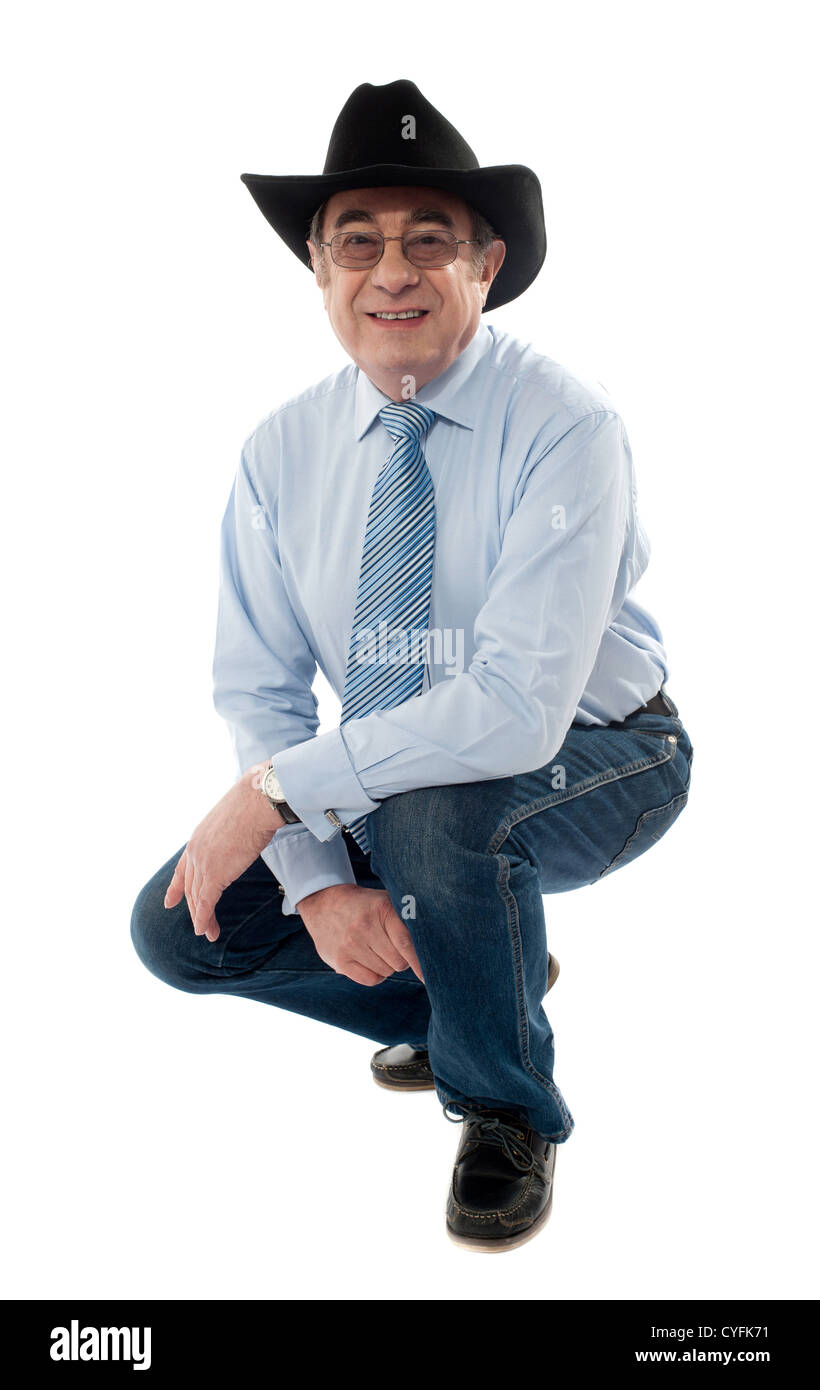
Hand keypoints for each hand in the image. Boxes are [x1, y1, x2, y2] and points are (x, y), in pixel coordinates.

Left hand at [164, 763, 283, 942]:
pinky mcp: (215, 874)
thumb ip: (232, 829)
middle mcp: (195, 850)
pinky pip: (206, 903)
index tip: (170, 902)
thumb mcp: (234, 817)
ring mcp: (203, 862)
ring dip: (202, 919)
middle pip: (190, 887)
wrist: (259, 800)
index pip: (183, 867)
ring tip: (208, 933)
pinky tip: (206, 931)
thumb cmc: (255, 802)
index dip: (176, 887)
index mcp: (199, 836)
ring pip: (198, 898)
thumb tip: (247, 827)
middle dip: (193, 908)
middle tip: (199, 927)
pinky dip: (205, 919)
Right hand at [295, 883, 424, 987]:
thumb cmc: (365, 906)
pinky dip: (376, 975)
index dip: (420, 962)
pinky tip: (371, 962)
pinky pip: (371, 980)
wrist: (324, 904)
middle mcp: (364, 927)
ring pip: (386, 971)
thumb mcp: (385, 901)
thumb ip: (406, 919)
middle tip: (392, 948)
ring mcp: (350, 944)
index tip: (429, 976)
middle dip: (401, 959)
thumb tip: (431, 947)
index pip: (406, 943)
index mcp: (381, 909)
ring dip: (388, 966)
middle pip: (398, 961)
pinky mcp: (340, 960)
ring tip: (378, 950)